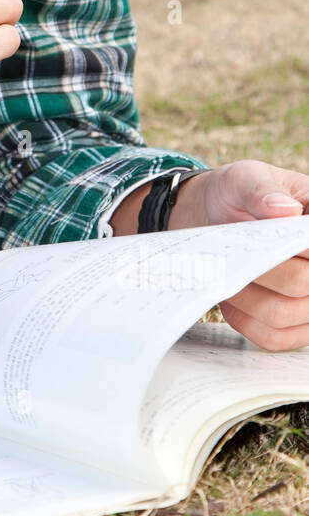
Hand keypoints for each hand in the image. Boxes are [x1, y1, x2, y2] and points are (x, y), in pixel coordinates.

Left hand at [171, 160, 308, 349]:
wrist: (215, 217)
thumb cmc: (236, 196)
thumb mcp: (243, 178)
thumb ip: (260, 189)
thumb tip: (283, 208)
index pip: (308, 244)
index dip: (290, 248)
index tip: (258, 241)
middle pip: (301, 283)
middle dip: (259, 269)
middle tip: (234, 254)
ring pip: (284, 314)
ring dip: (245, 296)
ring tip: (228, 271)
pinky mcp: (296, 326)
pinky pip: (273, 336)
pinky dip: (244, 319)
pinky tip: (231, 296)